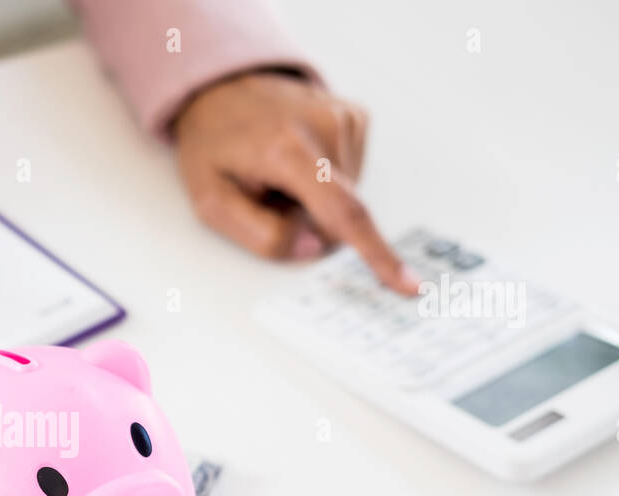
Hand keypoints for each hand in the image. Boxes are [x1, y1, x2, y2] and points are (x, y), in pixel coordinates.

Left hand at [173, 71, 418, 294]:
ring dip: (313, 199)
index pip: (342, 212)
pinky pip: (350, 175)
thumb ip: (259, 235)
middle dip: (305, 220)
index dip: (376, 254)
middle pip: (337, 215)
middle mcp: (325, 127)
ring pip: (346, 198)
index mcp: (287, 150)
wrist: (221, 88)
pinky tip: (298, 159)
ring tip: (280, 171)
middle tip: (267, 193)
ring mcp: (346, 118)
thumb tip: (312, 248)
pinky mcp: (356, 117)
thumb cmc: (213, 145)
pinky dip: (325, 180)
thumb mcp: (211, 201)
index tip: (408, 284)